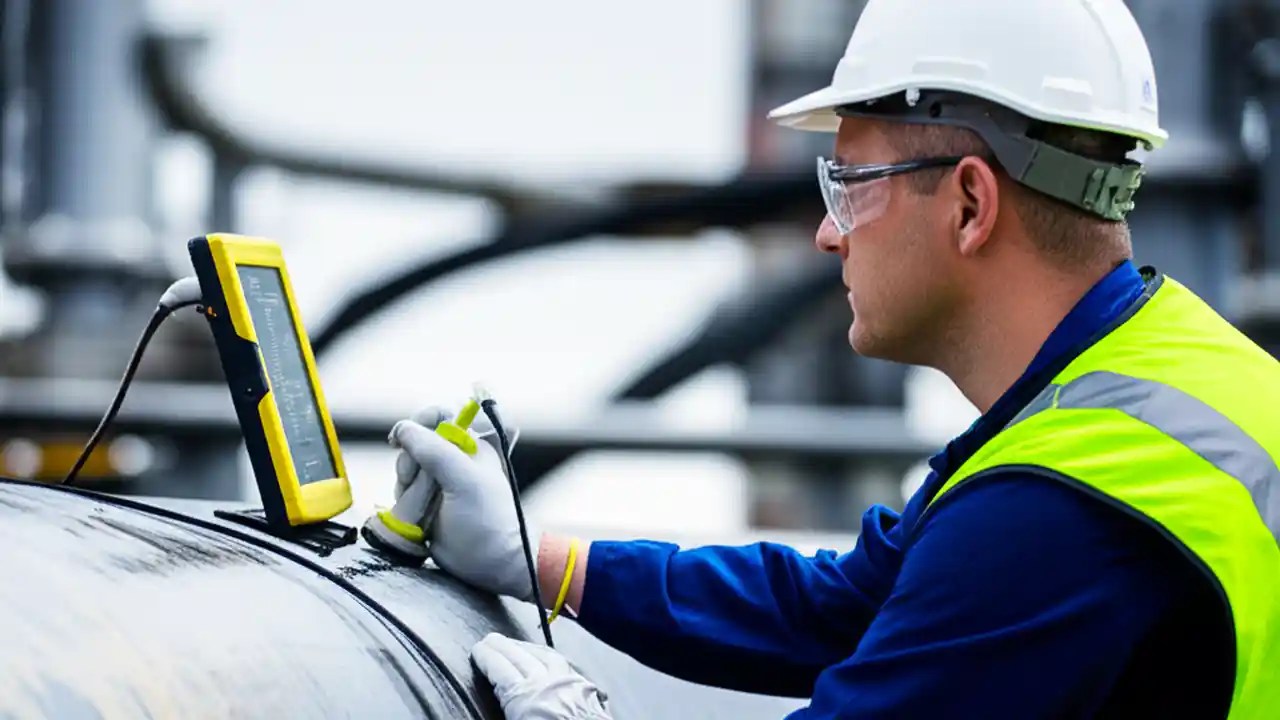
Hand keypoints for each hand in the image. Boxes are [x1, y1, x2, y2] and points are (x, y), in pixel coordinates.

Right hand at [389, 406, 537, 600]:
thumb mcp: (464, 479)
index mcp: (468, 445)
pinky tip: (418, 519)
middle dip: (410, 465)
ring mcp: (437, 484)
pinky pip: (402, 496)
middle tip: (420, 484)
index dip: (417, 424)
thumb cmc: (488, 520)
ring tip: (425, 508)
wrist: (493, 562)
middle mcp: (451, 460)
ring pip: (404, 473)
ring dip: (407, 490)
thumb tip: (403, 429)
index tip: (401, 441)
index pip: (436, 416)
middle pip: (412, 446)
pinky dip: (404, 506)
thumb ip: (434, 450)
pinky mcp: (425, 506)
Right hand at [471, 634, 611, 719]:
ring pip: (543, 655)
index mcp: (522, 697)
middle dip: (502, 646)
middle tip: (490, 640)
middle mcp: (544, 683)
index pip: (499, 668)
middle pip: (519, 656)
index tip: (478, 649)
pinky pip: (562, 663)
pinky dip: (548, 656)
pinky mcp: (584, 687)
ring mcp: (566, 682)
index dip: (486, 657)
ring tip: (514, 645)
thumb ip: (507, 710)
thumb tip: (501, 693)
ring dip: (525, 647)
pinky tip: (546, 657)